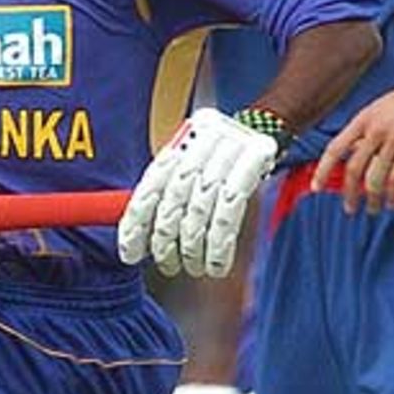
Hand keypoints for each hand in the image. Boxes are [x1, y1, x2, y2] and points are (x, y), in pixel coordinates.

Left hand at [118, 107, 284, 277]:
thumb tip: (142, 234)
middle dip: (165, 242)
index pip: (148, 190)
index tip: (130, 254)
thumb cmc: (219, 154)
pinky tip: (215, 265)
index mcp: (177, 148)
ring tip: (193, 267)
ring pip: (198, 214)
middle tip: (167, 264)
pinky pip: (227, 217)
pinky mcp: (250, 168)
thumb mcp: (190, 161)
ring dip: (192, 249)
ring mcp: (224, 157)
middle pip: (172, 204)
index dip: (136, 225)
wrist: (263, 126)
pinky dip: (218, 247)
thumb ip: (167, 190)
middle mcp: (196, 150)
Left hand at [312, 51, 393, 212]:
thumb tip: (352, 150)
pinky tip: (392, 203)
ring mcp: (393, 139)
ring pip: (375, 178)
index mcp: (363, 119)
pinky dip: (393, 194)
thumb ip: (365, 130)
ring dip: (372, 199)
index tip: (315, 187)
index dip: (322, 169)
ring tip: (373, 210)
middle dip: (349, 193)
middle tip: (350, 209)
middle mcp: (374, 130)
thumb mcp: (381, 108)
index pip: (335, 148)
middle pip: (353, 168)